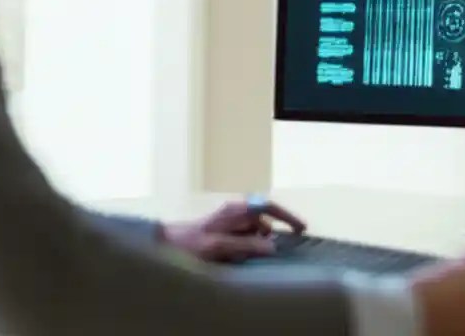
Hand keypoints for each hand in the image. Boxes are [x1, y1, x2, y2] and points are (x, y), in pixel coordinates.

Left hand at [160, 198, 306, 262]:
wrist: (162, 245)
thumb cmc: (188, 243)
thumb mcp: (217, 246)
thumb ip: (245, 245)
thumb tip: (272, 247)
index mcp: (234, 210)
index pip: (268, 207)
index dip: (287, 216)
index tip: (301, 229)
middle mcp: (233, 213)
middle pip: (262, 222)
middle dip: (265, 237)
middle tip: (262, 253)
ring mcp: (228, 223)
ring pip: (252, 233)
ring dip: (252, 245)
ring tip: (238, 257)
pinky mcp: (223, 234)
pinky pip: (242, 240)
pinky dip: (244, 249)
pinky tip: (234, 258)